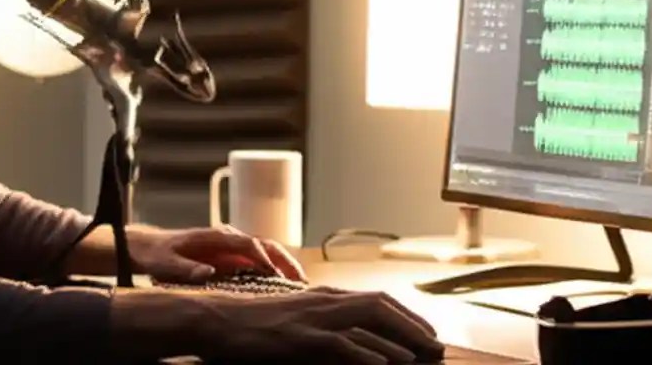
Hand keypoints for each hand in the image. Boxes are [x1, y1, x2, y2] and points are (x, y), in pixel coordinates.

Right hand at [110, 286, 444, 363]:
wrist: (216, 321)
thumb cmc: (250, 326)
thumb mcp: (292, 321)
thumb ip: (319, 326)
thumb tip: (344, 340)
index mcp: (323, 296)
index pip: (374, 300)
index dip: (404, 314)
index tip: (424, 332)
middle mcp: (324, 300)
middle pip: (381, 305)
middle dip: (411, 323)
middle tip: (435, 344)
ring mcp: (314, 316)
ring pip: (369, 320)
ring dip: (400, 338)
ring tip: (423, 354)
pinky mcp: (302, 336)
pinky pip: (344, 344)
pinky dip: (369, 354)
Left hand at [128, 224, 305, 282]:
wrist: (151, 246)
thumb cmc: (158, 254)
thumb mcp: (165, 263)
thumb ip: (185, 268)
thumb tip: (208, 272)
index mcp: (215, 237)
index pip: (246, 243)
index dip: (262, 257)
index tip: (274, 273)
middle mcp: (228, 238)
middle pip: (264, 244)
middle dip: (284, 260)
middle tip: (300, 279)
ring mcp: (232, 246)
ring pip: (266, 251)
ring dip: (285, 264)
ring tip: (301, 283)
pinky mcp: (232, 256)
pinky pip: (258, 260)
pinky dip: (275, 269)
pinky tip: (285, 284)